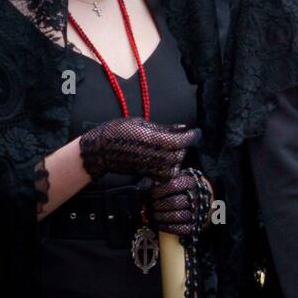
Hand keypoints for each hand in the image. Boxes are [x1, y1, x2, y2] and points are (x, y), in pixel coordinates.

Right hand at [78, 118, 199, 180]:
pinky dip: (169, 167)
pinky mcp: (147, 174)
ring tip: (167, 147)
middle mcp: (154, 155)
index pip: (181, 141)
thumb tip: (182, 129)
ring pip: (175, 164)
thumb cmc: (118, 132)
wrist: (100, 150)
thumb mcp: (142, 123)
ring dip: (175, 156)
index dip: (191, 136)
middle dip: (181, 145)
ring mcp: (151, 167)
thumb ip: (164, 129)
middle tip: (176, 137)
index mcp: (153, 140)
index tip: (196, 132)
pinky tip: (163, 158)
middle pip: (180, 153)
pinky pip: (166, 174)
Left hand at [149, 168, 213, 235]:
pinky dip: (165, 227)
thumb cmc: (184, 187)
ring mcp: (197, 212)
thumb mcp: (179, 177)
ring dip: (160, 216)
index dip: (160, 191)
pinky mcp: (195, 224)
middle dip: (159, 205)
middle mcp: (196, 197)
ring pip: (176, 216)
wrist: (202, 199)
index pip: (173, 186)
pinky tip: (156, 224)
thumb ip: (166, 179)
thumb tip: (149, 184)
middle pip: (174, 202)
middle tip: (152, 205)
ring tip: (153, 214)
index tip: (152, 194)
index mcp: (191, 182)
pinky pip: (180, 228)